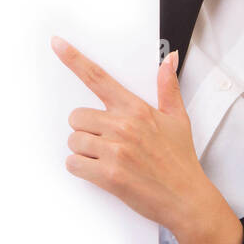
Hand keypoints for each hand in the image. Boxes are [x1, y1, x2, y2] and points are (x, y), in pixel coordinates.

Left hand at [51, 34, 213, 235]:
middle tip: (104, 142)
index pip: (98, 78)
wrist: (186, 199)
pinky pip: (74, 164)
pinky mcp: (108, 174)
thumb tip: (168, 61)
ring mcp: (115, 150)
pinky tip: (99, 172)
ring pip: (74, 141)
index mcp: (136, 109)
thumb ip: (167, 88)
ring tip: (106, 159)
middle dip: (85, 130)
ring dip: (83, 152)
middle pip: (77, 117)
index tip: (57, 44)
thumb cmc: (180, 162)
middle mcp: (123, 125)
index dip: (74, 59)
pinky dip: (81, 169)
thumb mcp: (178, 120)